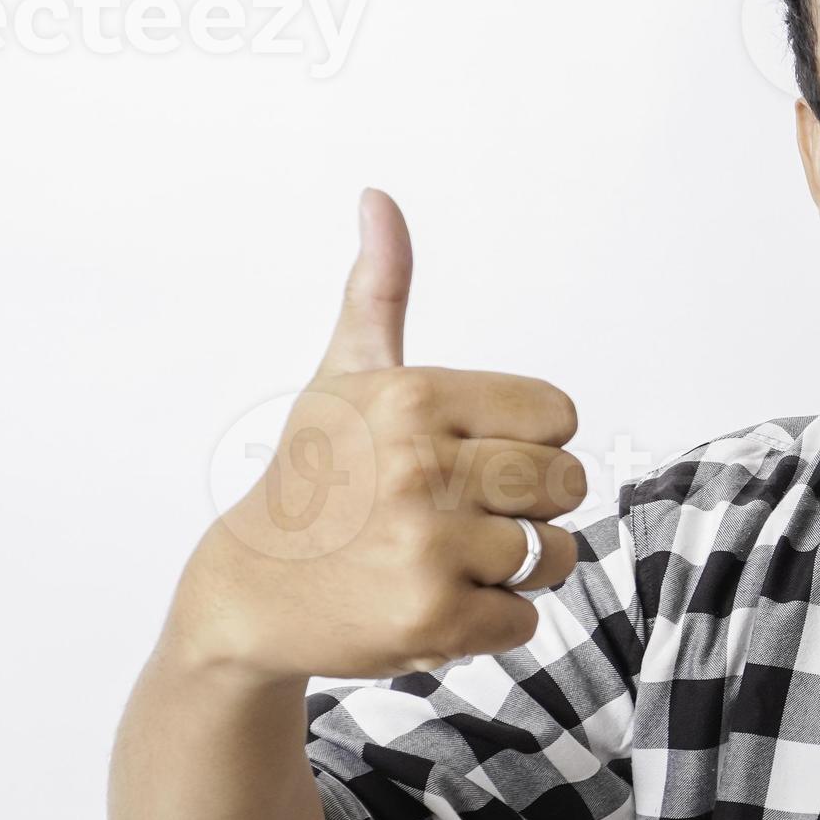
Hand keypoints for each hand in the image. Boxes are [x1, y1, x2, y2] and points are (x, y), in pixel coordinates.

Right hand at [172, 188, 585, 681]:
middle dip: (529, 506)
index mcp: (412, 398)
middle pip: (568, 484)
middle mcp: (419, 466)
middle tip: (461, 515)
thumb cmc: (316, 475)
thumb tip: (378, 197)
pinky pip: (527, 618)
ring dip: (516, 568)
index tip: (472, 457)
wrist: (251, 590)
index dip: (528, 442)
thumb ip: (380, 290)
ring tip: (447, 560)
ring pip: (555, 554)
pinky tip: (432, 602)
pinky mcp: (434, 619)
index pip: (558, 416)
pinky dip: (492, 621)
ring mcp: (426, 546)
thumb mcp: (345, 375)